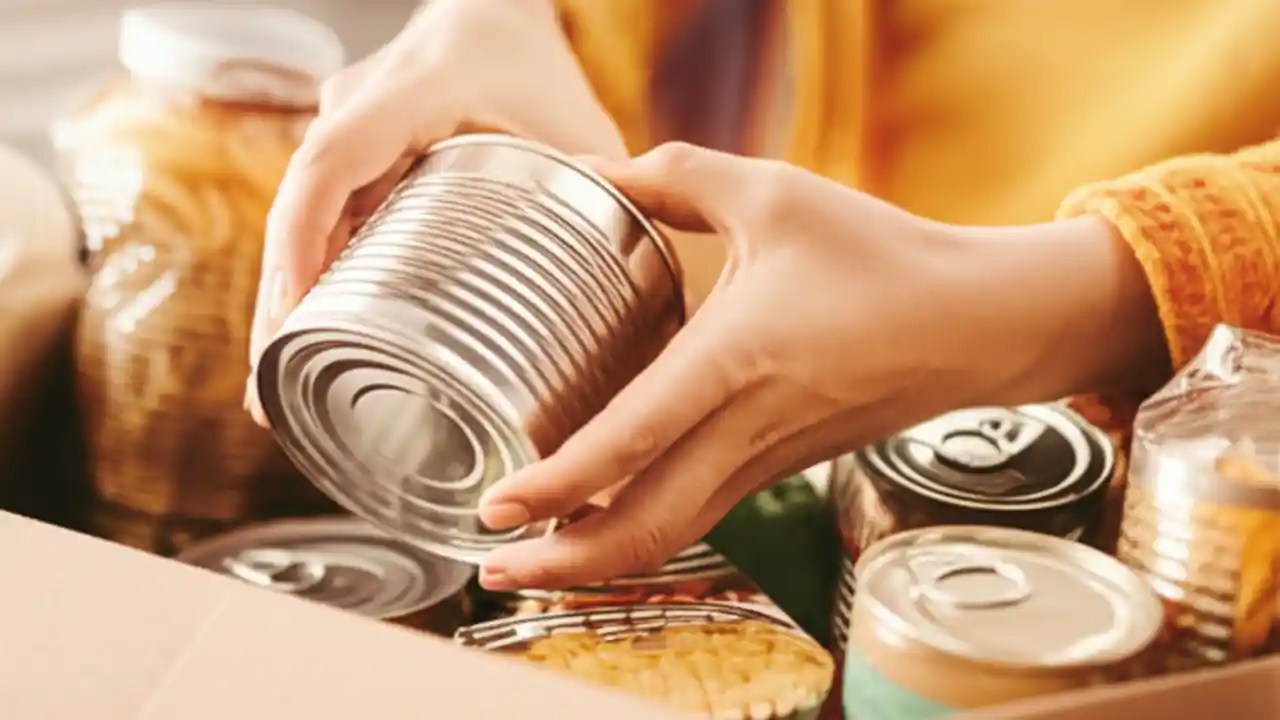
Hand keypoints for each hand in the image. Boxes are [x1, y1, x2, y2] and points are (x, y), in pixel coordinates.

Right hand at [245, 0, 626, 423]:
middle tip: (270, 400)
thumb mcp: (578, 128)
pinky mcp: (347, 160)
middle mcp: (357, 108)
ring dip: (286, 308)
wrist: (492, 15)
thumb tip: (633, 302)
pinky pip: (318, 223)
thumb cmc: (537, 71)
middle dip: (282, 308)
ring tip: (274, 399)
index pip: (334, 161)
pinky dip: (310, 285)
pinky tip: (307, 351)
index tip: (297, 311)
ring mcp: (342, 133)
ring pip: (299, 224)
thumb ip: (599, 197)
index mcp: (410, 93)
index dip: (306, 236)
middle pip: (298, 210)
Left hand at [473, 143, 1165, 590]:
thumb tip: (602, 169)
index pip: (631, 439)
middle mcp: (745, 427)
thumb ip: (680, 177)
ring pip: (671, 537)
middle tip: (491, 571)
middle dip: (563, 565)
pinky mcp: (777, 467)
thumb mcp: (775, 194)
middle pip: (644, 529)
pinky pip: (697, 516)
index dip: (558, 483)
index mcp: (735, 358)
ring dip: (597, 563)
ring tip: (529, 565)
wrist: (976, 324)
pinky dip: (639, 534)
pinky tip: (601, 519)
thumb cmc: (882, 258)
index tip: (498, 504)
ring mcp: (764, 460)